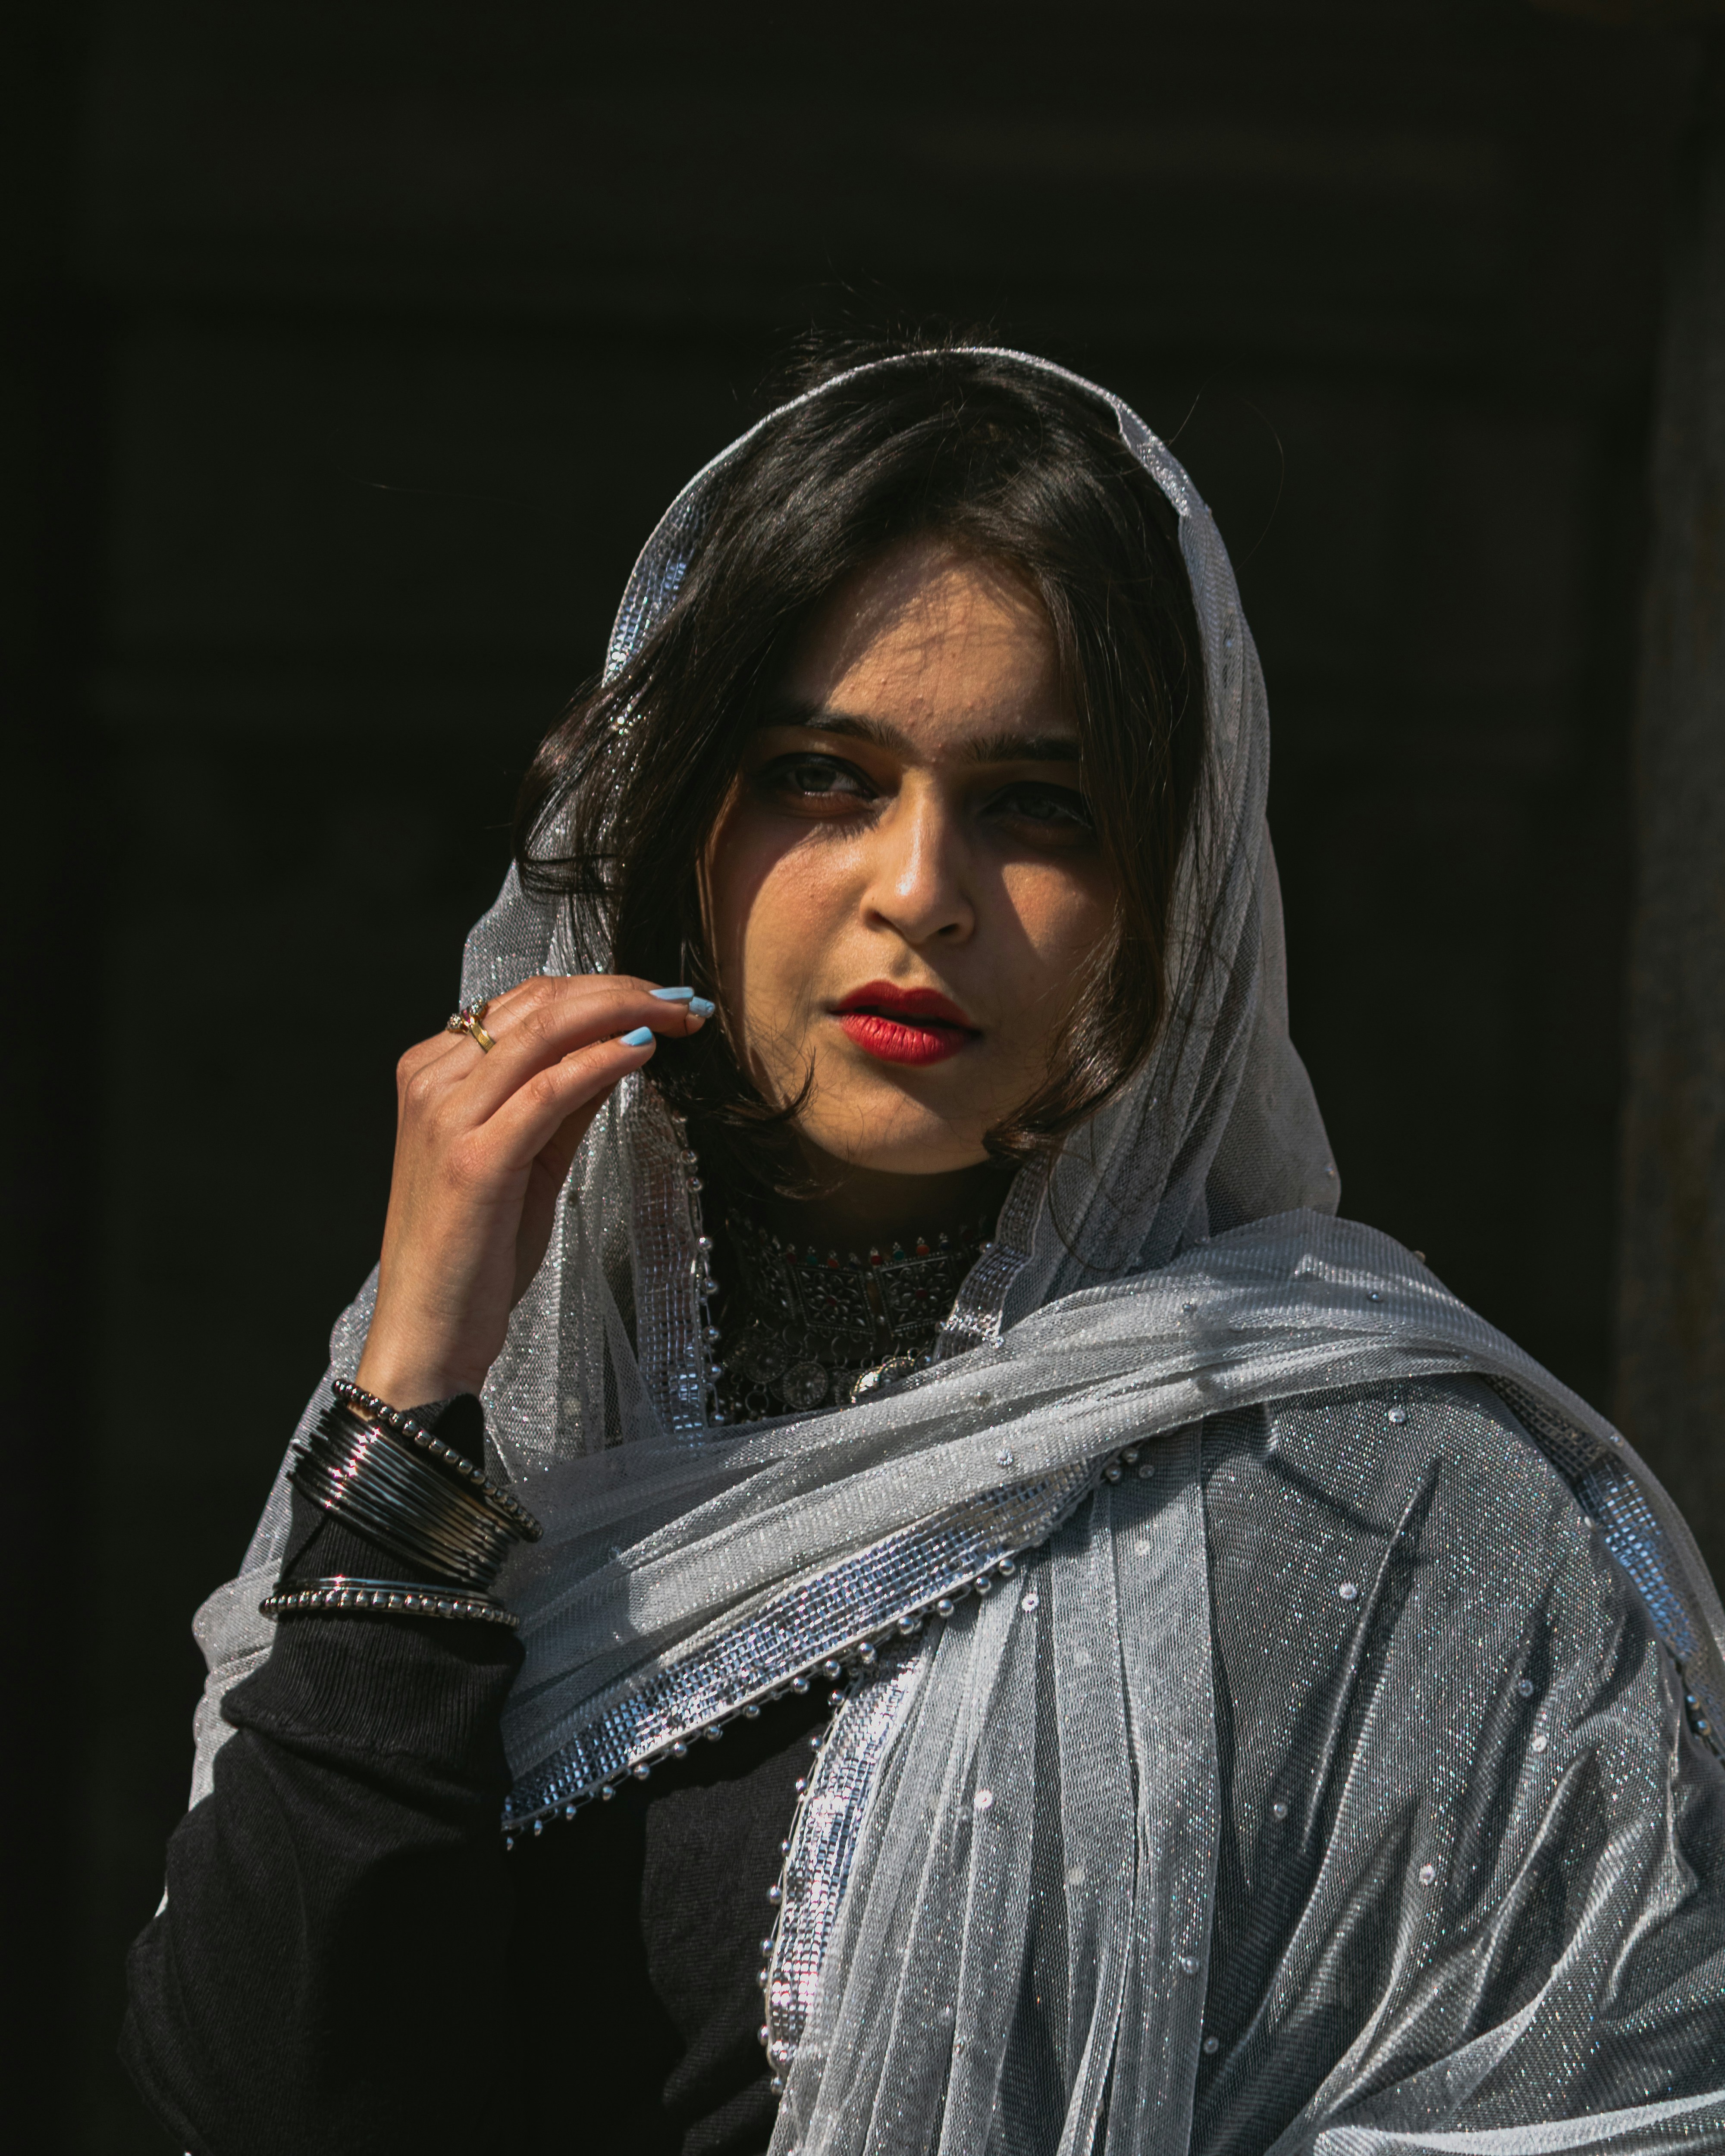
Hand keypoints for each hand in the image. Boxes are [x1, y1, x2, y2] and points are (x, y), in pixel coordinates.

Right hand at [354, 976, 707, 1409]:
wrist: (429, 1332)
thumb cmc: (476, 1252)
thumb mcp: (528, 1158)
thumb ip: (565, 1100)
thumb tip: (622, 1044)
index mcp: (434, 1073)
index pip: (526, 1001)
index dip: (601, 988)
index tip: (661, 997)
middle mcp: (432, 1082)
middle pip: (539, 1003)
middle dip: (623, 990)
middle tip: (684, 999)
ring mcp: (447, 1118)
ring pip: (544, 1030)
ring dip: (625, 1011)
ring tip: (679, 1015)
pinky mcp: (474, 1160)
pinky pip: (548, 1090)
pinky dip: (602, 1060)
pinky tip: (645, 1050)